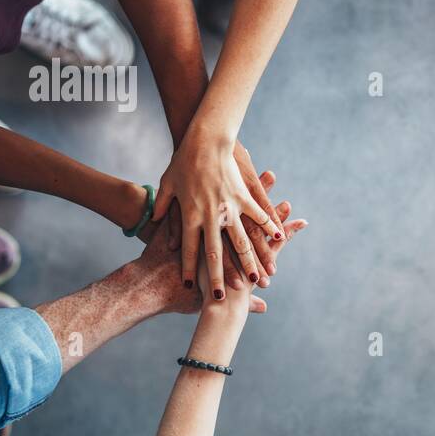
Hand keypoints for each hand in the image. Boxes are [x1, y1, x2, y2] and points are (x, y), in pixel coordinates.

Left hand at [152, 129, 282, 299]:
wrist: (203, 138)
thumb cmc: (182, 159)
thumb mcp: (167, 183)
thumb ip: (163, 206)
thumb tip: (156, 221)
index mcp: (191, 215)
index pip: (189, 250)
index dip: (190, 270)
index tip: (190, 288)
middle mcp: (212, 215)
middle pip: (216, 252)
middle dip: (220, 276)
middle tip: (224, 297)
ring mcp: (230, 206)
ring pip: (242, 240)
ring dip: (251, 260)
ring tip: (259, 277)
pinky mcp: (245, 195)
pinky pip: (260, 215)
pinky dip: (270, 227)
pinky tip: (278, 239)